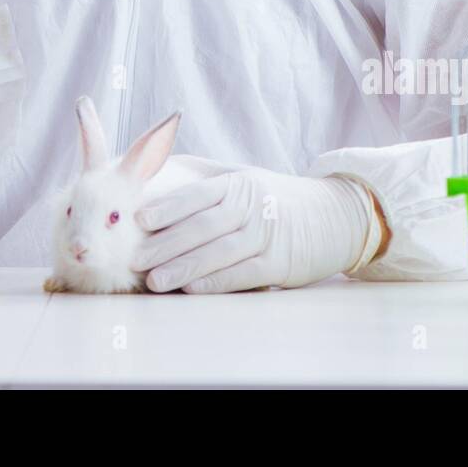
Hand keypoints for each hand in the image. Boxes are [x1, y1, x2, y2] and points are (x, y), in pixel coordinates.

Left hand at [132, 160, 379, 293]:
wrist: (333, 216)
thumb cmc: (273, 199)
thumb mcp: (244, 180)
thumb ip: (205, 181)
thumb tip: (154, 176)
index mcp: (237, 182)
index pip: (197, 194)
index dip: (167, 206)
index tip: (137, 218)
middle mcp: (252, 205)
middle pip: (203, 225)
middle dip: (165, 243)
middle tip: (134, 258)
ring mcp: (267, 235)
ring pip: (219, 252)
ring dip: (185, 267)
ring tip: (155, 281)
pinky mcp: (280, 263)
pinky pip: (243, 273)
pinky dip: (216, 282)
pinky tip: (192, 290)